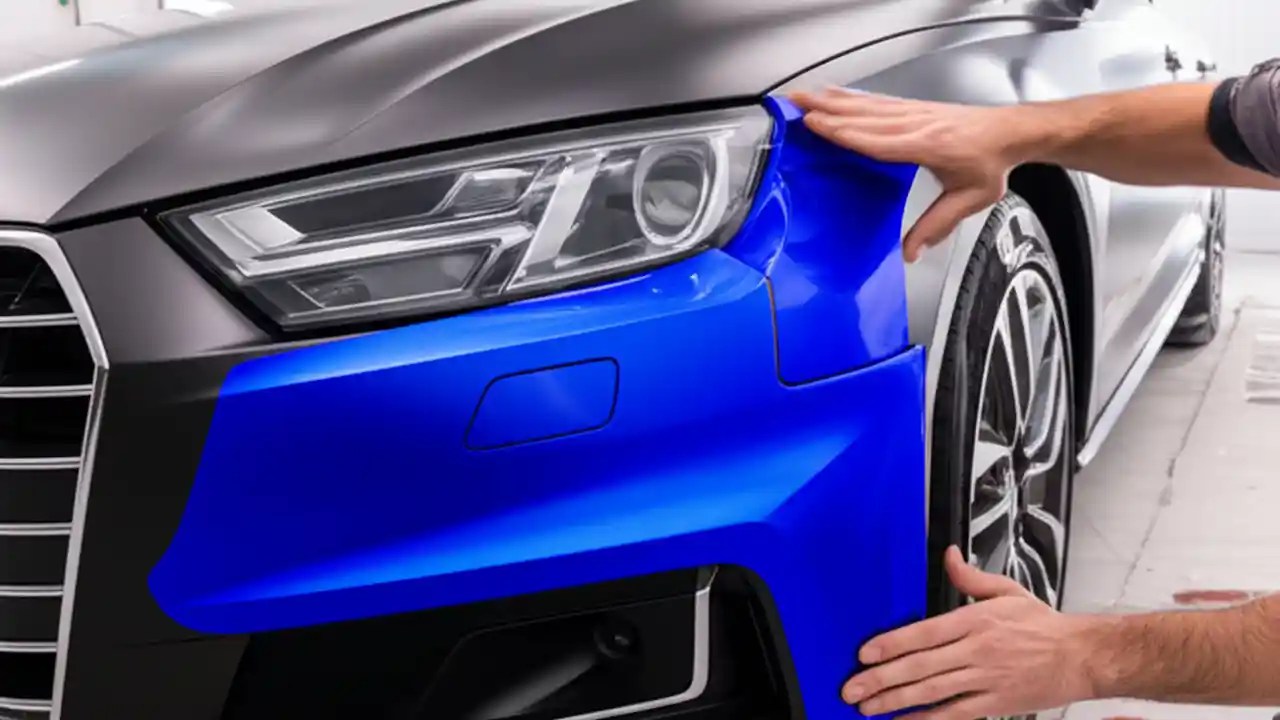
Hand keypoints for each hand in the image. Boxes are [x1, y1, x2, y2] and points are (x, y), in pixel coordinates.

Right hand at [788, 88, 1030, 261]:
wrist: (1012, 132)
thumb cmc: (991, 163)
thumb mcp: (969, 200)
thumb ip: (937, 226)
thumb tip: (910, 252)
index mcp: (928, 146)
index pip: (878, 140)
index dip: (844, 133)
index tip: (816, 125)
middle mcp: (917, 124)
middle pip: (863, 116)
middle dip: (826, 110)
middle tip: (795, 105)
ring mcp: (915, 113)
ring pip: (867, 105)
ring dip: (833, 100)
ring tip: (805, 96)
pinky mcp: (915, 108)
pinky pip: (878, 101)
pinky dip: (853, 97)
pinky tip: (837, 95)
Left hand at [842, 546, 1097, 718]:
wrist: (1082, 656)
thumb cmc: (1043, 625)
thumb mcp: (1006, 591)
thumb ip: (970, 577)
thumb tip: (948, 556)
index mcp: (975, 621)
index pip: (923, 632)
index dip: (891, 644)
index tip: (865, 653)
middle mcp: (976, 651)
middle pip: (921, 666)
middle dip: (882, 678)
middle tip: (852, 688)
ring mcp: (985, 679)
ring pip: (933, 692)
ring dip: (896, 700)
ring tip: (868, 707)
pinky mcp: (995, 703)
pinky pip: (955, 714)